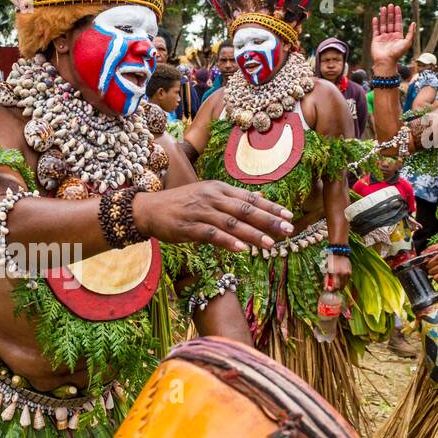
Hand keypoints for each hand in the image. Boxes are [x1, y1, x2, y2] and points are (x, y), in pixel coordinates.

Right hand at [134, 181, 294, 251]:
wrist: (148, 209)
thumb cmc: (180, 204)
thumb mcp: (206, 196)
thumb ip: (229, 200)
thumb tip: (256, 201)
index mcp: (218, 188)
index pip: (249, 197)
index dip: (270, 206)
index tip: (289, 215)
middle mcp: (212, 197)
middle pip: (245, 209)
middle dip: (269, 220)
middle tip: (288, 230)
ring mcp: (200, 211)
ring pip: (232, 223)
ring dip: (253, 234)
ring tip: (270, 245)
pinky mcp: (189, 227)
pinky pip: (212, 234)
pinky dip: (228, 241)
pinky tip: (242, 249)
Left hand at [325, 253, 351, 290]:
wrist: (339, 252)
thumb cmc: (331, 260)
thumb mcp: (327, 270)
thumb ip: (326, 279)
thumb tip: (326, 288)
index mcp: (336, 273)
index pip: (335, 287)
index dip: (331, 290)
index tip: (328, 289)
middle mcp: (343, 274)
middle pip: (340, 287)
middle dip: (335, 288)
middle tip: (331, 286)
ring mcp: (348, 273)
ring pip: (344, 285)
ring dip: (339, 285)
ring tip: (334, 281)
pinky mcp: (350, 272)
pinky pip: (346, 280)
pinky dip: (342, 281)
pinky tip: (338, 278)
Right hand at [369, 4, 415, 73]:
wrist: (386, 62)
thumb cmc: (397, 54)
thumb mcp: (407, 43)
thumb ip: (411, 33)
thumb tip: (413, 23)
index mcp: (398, 36)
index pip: (398, 23)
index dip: (398, 15)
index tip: (397, 7)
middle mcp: (390, 35)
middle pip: (390, 22)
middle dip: (390, 13)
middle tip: (390, 5)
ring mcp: (383, 37)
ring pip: (383, 24)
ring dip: (383, 16)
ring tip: (383, 8)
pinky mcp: (376, 40)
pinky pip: (375, 30)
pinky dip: (375, 24)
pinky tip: (375, 17)